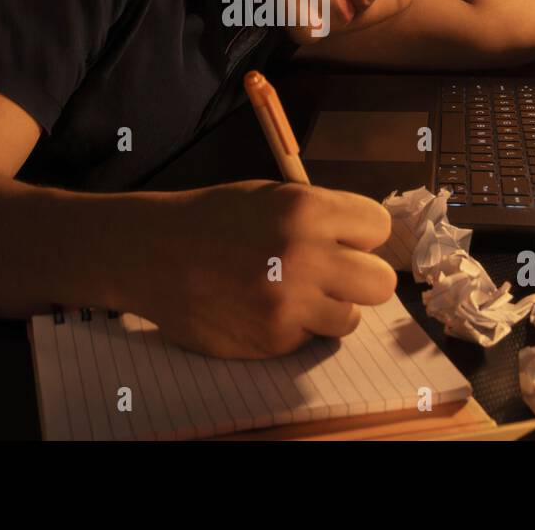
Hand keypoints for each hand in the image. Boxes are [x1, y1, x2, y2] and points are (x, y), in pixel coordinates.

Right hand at [130, 180, 396, 358]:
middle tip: (332, 275)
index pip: (379, 227)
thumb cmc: (214, 219)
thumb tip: (366, 242)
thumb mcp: (271, 197)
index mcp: (306, 209)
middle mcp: (305, 255)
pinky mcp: (274, 337)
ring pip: (352, 318)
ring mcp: (290, 301)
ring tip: (297, 294)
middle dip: (360, 278)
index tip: (346, 241)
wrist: (153, 253)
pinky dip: (297, 327)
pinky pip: (313, 337)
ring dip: (331, 308)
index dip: (362, 236)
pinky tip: (266, 308)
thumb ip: (321, 216)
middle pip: (381, 282)